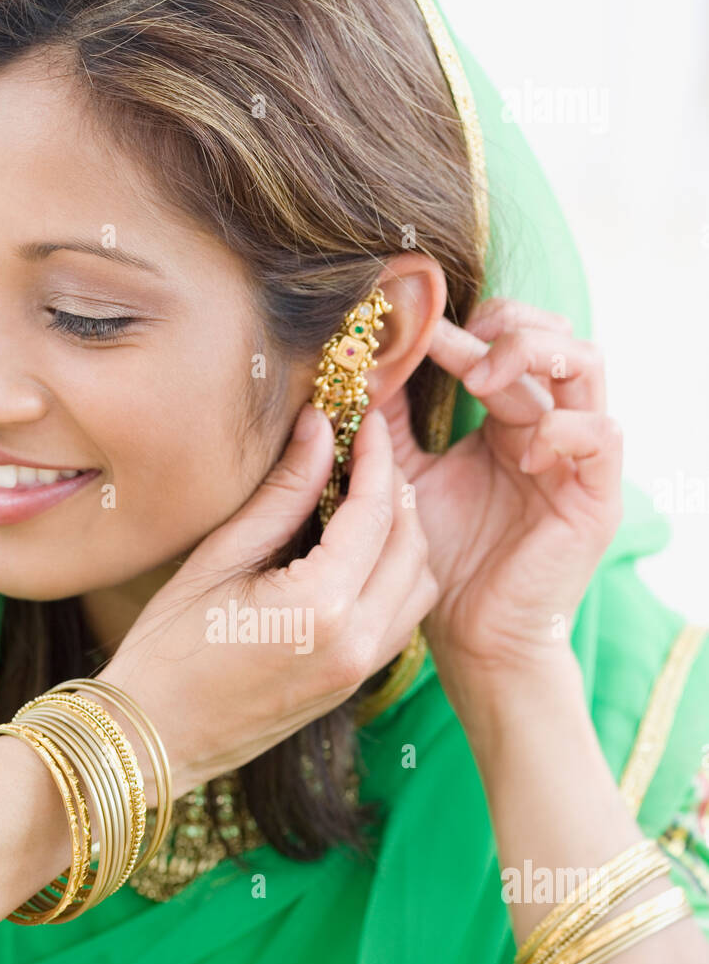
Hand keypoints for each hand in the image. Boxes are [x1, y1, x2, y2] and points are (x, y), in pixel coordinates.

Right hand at [98, 402, 438, 799]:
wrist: (151, 738)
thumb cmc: (167, 651)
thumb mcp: (218, 559)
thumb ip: (282, 494)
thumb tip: (320, 430)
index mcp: (323, 607)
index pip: (376, 510)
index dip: (377, 455)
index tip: (366, 419)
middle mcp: (356, 642)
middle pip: (411, 544)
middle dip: (396, 490)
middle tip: (364, 452)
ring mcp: (360, 670)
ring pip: (419, 584)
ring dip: (404, 536)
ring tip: (362, 500)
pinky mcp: (353, 685)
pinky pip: (400, 619)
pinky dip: (394, 575)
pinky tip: (355, 552)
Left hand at [385, 298, 623, 706]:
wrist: (473, 638)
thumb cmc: (442, 563)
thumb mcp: (405, 481)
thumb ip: (389, 428)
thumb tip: (362, 369)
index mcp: (510, 420)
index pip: (506, 342)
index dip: (467, 325)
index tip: (415, 325)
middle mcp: (550, 428)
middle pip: (553, 336)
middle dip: (505, 327)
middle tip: (451, 343)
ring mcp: (578, 460)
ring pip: (587, 365)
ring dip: (534, 356)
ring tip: (481, 379)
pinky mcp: (596, 498)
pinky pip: (601, 436)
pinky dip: (561, 428)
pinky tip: (519, 451)